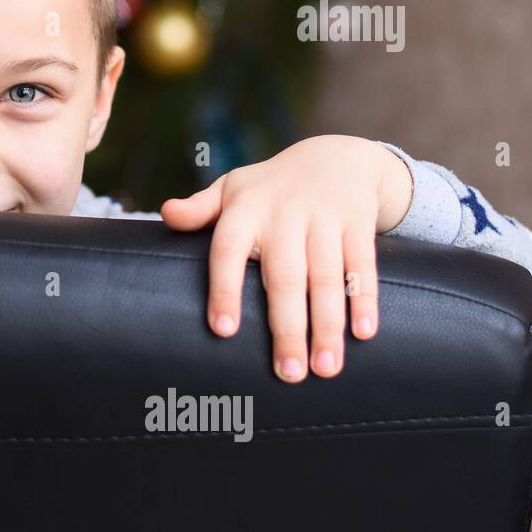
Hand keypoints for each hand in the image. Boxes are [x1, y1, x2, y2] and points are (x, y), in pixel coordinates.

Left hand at [160, 135, 412, 382]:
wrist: (336, 156)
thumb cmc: (269, 187)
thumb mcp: (230, 188)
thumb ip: (199, 209)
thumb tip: (166, 214)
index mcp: (245, 209)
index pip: (228, 250)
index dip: (224, 289)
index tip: (224, 330)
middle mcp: (285, 215)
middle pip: (285, 277)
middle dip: (288, 328)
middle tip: (287, 374)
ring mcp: (325, 220)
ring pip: (327, 279)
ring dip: (327, 326)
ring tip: (325, 369)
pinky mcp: (358, 225)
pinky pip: (363, 267)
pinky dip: (365, 300)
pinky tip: (364, 334)